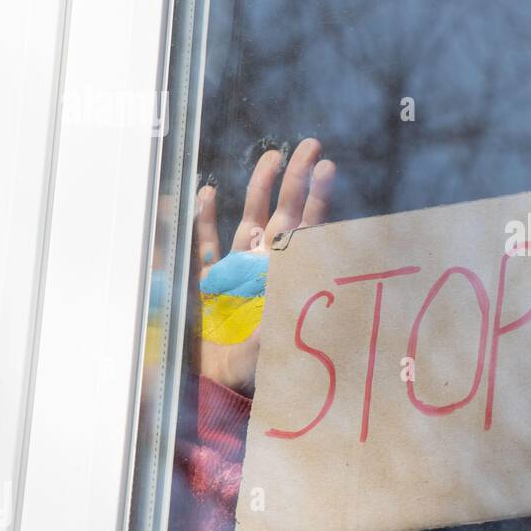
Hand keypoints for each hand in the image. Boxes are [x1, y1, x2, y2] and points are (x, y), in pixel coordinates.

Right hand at [194, 138, 334, 394]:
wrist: (217, 385)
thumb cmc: (252, 369)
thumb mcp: (274, 344)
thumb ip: (280, 319)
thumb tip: (295, 294)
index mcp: (286, 277)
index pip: (306, 230)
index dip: (316, 199)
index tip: (327, 168)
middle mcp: (265, 266)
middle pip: (283, 213)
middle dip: (295, 179)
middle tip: (310, 145)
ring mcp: (236, 269)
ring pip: (249, 218)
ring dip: (260, 188)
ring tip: (273, 156)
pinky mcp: (205, 279)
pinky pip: (203, 243)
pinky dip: (203, 219)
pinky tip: (207, 193)